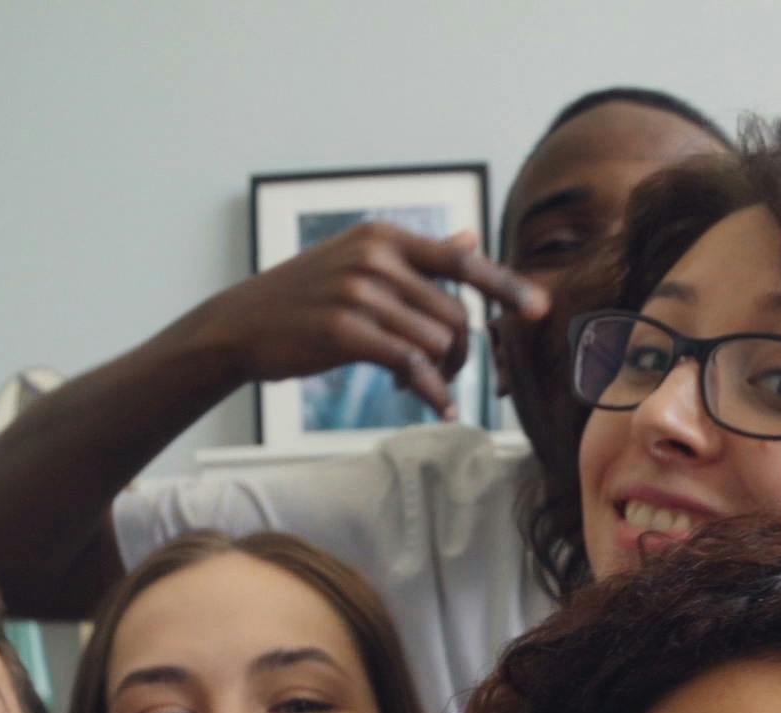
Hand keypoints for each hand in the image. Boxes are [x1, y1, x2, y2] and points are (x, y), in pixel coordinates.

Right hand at [194, 223, 549, 420]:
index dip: (505, 286)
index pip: (461, 262)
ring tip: (417, 384)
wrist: (239, 325)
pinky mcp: (345, 331)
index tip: (541, 309)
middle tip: (444, 374)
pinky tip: (436, 407)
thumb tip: (468, 239)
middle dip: (459, 352)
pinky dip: (431, 391)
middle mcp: (375, 258)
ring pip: (436, 340)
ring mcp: (359, 292)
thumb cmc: (304, 298)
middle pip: (454, 313)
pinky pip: (411, 364)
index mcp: (385, 237)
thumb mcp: (358, 262)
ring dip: (439, 373)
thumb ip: (417, 257)